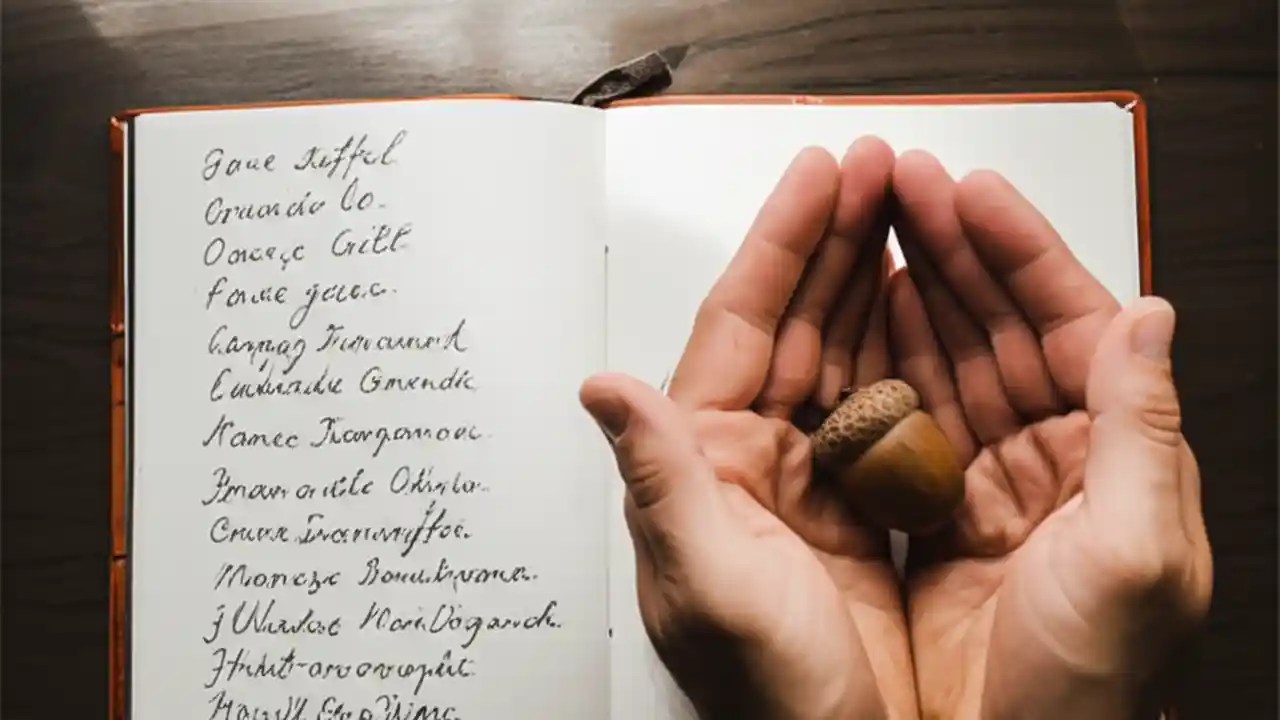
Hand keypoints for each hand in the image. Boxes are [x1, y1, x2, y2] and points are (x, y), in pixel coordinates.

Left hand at [580, 139, 918, 718]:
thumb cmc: (765, 692)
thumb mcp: (707, 583)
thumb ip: (658, 479)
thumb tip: (601, 387)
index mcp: (703, 460)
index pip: (740, 323)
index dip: (780, 242)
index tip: (815, 176)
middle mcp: (747, 457)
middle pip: (792, 319)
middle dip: (832, 238)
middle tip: (873, 168)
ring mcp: (803, 476)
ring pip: (836, 347)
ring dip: (867, 274)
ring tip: (901, 208)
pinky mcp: (854, 503)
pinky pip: (879, 400)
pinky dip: (902, 344)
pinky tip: (921, 303)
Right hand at [887, 150, 1212, 718]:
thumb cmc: (1088, 685)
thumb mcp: (1136, 557)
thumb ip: (1144, 430)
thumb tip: (1153, 317)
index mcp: (1116, 456)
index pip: (1074, 323)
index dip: (1022, 251)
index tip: (973, 193)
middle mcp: (1056, 458)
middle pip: (1003, 325)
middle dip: (954, 249)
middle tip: (906, 186)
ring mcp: (991, 481)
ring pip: (952, 358)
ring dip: (916, 288)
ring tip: (877, 226)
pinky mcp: (936, 512)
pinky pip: (909, 414)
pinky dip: (885, 359)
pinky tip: (863, 318)